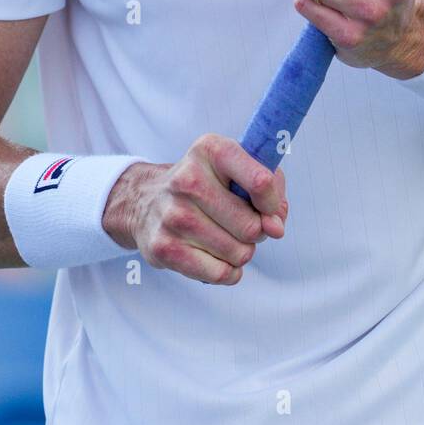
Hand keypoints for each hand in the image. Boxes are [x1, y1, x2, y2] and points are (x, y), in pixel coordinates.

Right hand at [101, 134, 287, 284]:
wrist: (147, 202)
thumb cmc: (206, 186)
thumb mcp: (238, 169)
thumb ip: (271, 190)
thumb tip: (276, 227)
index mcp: (211, 150)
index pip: (261, 182)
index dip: (273, 203)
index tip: (268, 209)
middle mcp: (188, 180)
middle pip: (251, 226)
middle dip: (256, 231)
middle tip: (241, 224)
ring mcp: (173, 216)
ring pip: (239, 253)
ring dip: (241, 251)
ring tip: (225, 237)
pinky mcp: (164, 248)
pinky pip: (220, 273)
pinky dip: (228, 271)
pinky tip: (217, 257)